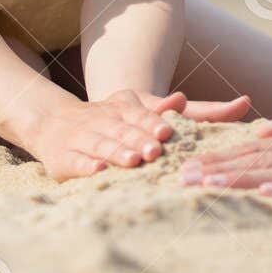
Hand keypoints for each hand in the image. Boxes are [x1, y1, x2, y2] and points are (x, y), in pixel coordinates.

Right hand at [24, 89, 251, 180]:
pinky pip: (76, 162)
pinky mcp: (63, 158)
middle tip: (156, 151)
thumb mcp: (147, 109)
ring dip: (118, 152)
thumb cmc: (117, 119)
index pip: (142, 112)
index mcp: (124, 105)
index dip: (154, 121)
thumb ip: (185, 111)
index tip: (168, 130)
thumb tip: (214, 101)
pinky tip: (99, 171)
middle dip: (139, 140)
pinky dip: (86, 166)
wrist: (57, 123)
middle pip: (124, 129)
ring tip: (134, 160)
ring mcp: (82, 136)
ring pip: (102, 144)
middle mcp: (103, 117)